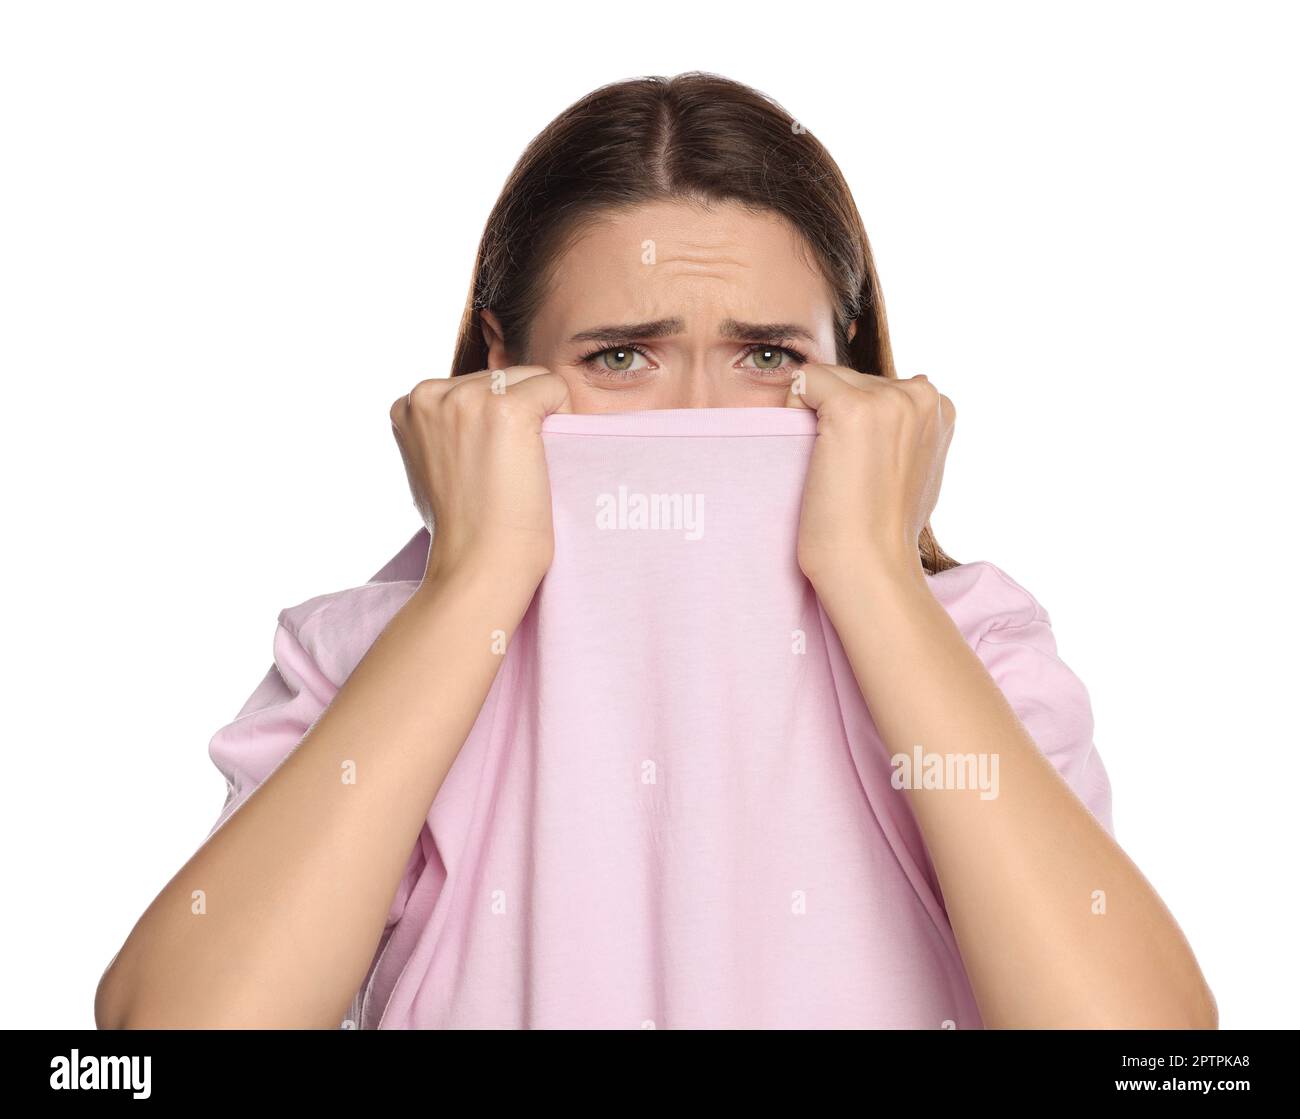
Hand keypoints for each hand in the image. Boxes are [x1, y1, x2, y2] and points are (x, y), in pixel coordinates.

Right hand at [389, 366, 570, 590]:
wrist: (479, 564)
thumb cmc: (464, 528)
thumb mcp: (435, 466)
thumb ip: (446, 430)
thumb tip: (477, 416)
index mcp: (408, 404)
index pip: (474, 385)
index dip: (492, 424)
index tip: (483, 468)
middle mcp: (430, 393)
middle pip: (502, 376)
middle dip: (516, 415)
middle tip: (505, 472)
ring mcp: (466, 397)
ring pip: (530, 378)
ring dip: (539, 417)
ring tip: (519, 467)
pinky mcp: (507, 408)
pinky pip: (555, 387)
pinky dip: (563, 419)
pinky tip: (540, 460)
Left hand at [785, 364, 954, 591]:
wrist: (868, 562)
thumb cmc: (885, 527)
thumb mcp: (919, 470)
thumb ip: (914, 434)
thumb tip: (910, 415)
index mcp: (940, 406)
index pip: (875, 386)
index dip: (857, 425)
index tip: (866, 468)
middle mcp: (921, 394)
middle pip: (850, 378)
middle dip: (837, 416)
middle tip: (849, 472)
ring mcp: (888, 398)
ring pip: (826, 378)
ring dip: (816, 416)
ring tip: (836, 467)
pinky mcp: (851, 408)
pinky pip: (803, 382)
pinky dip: (793, 411)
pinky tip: (815, 455)